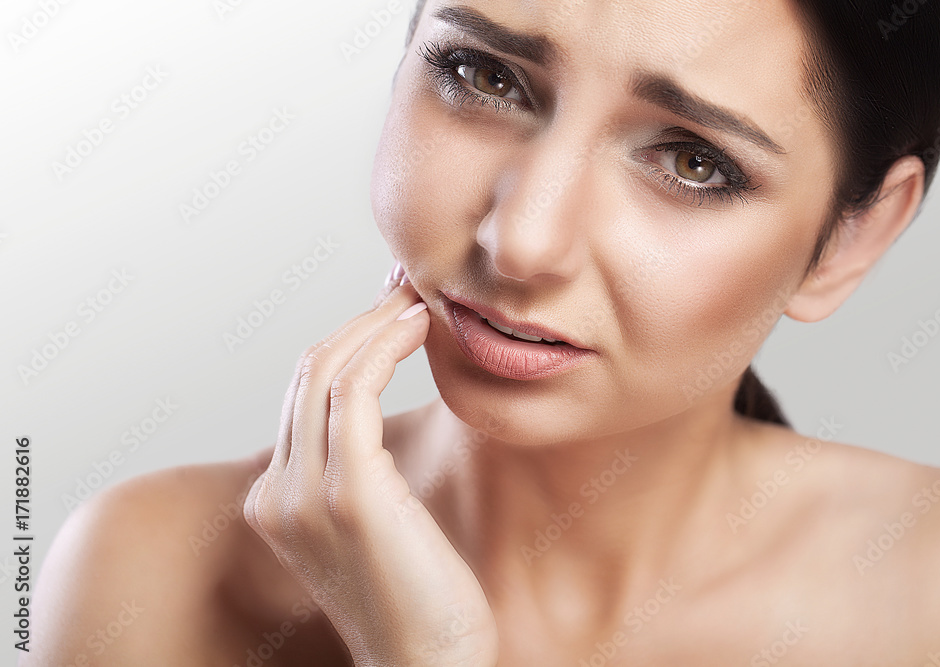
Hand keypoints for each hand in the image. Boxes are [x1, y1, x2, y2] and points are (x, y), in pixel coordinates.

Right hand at [243, 261, 498, 665]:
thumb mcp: (378, 522)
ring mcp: (305, 495)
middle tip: (405, 284)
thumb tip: (377, 408)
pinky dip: (385, 348)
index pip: (301, 396)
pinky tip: (418, 328)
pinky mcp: (348, 494)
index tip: (389, 308)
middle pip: (307, 374)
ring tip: (418, 297)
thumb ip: (362, 469)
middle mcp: (277, 494)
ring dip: (375, 323)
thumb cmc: (420, 596)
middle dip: (359, 319)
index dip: (345, 340)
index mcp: (277, 500)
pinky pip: (355, 394)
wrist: (430, 666)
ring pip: (327, 374)